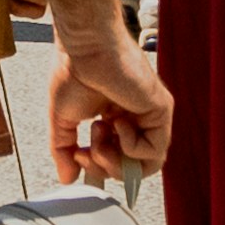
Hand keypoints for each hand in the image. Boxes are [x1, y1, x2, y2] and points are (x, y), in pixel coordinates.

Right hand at [43, 12, 172, 186]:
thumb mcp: (63, 120)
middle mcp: (137, 118)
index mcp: (116, 118)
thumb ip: (64, 150)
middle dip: (108, 169)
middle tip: (89, 154)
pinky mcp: (161, 109)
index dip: (98, 167)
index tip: (78, 156)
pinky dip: (131, 147)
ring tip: (101, 140)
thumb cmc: (73, 71)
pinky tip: (116, 123)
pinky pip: (155, 149)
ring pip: (149, 164)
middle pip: (134, 167)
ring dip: (118, 162)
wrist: (84, 46)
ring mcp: (151, 115)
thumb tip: (66, 178)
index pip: (117, 160)